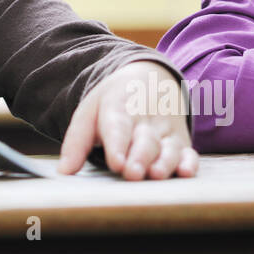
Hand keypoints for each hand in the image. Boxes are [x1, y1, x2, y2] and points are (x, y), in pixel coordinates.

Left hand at [57, 60, 198, 180]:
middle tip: (132, 174)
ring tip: (155, 175)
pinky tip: (187, 172)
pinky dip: (190, 162)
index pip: (118, 126)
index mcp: (119, 109)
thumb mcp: (89, 112)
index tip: (116, 163)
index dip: (117, 145)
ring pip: (168, 148)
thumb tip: (64, 172)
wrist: (149, 79)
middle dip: (139, 158)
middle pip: (144, 140)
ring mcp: (166, 131)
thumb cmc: (113, 103)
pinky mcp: (182, 142)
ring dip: (164, 162)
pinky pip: (189, 153)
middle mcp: (145, 120)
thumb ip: (77, 142)